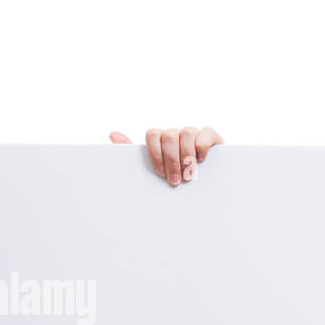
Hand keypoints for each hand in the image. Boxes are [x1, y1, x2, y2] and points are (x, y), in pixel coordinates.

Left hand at [109, 126, 224, 184]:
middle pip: (169, 135)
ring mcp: (194, 134)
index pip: (153, 134)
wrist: (201, 192)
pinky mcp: (211, 137)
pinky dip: (202, 146)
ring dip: (186, 156)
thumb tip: (113, 134)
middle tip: (175, 180)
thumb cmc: (173, 179)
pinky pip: (205, 132)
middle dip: (171, 160)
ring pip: (186, 132)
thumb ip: (133, 153)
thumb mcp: (152, 171)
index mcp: (161, 140)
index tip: (159, 173)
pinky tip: (201, 160)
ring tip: (188, 175)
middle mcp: (176, 134)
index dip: (155, 153)